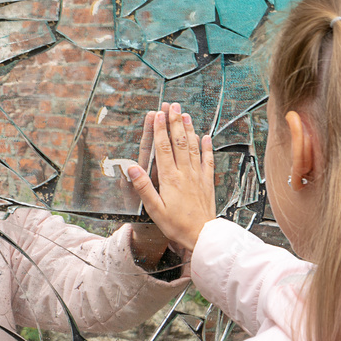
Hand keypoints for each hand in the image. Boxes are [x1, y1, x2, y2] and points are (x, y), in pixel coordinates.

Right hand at [128, 103, 215, 250]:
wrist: (202, 235)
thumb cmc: (176, 225)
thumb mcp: (154, 209)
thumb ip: (143, 188)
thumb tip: (132, 167)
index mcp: (170, 178)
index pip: (163, 148)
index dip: (160, 129)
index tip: (157, 114)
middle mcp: (185, 173)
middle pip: (179, 142)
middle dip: (174, 122)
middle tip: (171, 105)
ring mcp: (198, 176)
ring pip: (193, 147)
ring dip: (188, 129)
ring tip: (185, 113)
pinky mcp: (207, 182)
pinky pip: (208, 160)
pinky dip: (207, 147)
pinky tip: (205, 136)